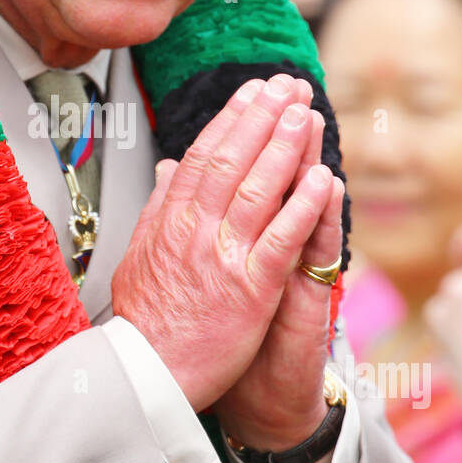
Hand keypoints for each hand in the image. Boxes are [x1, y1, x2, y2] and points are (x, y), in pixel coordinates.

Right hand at [112, 74, 334, 413]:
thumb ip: (157, 209)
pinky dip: (302, 206)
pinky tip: (322, 178)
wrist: (148, 376)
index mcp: (169, 221)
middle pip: (232, 159)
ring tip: (307, 113)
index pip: (202, 155)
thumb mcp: (139, 256)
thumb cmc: (146, 324)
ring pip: (257, 188)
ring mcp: (223, 257)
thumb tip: (167, 170)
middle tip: (289, 86)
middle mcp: (195, 230)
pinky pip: (281, 238)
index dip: (232, 119)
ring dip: (286, 147)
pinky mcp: (251, 288)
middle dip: (264, 117)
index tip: (253, 92)